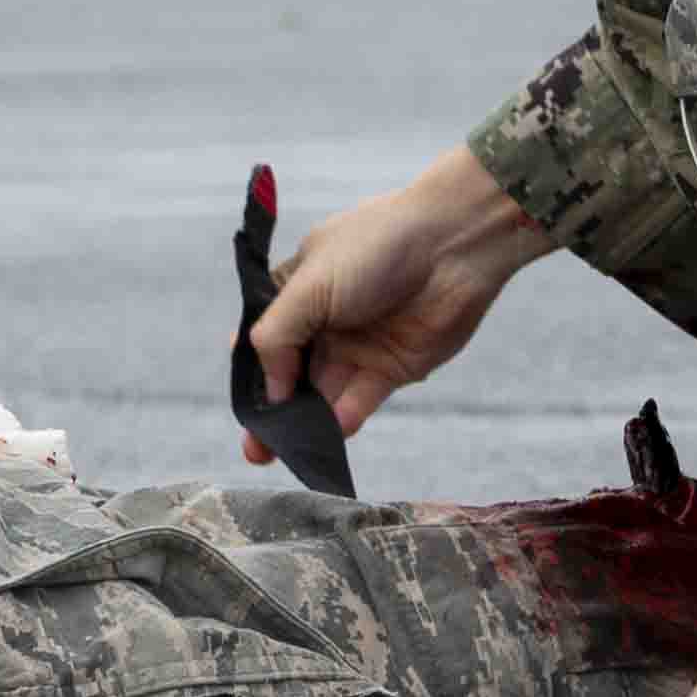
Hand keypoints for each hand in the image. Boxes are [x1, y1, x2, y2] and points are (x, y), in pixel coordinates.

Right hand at [241, 144, 552, 464]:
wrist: (454, 244)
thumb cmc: (377, 246)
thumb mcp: (309, 284)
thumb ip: (277, 337)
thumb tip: (270, 389)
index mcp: (297, 290)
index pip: (263, 339)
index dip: (251, 372)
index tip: (243, 404)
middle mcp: (324, 321)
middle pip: (289, 376)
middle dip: (272, 412)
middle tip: (255, 449)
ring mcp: (358, 346)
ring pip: (321, 394)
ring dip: (304, 424)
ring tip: (286, 451)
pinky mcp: (393, 367)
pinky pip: (359, 400)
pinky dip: (344, 419)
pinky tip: (331, 431)